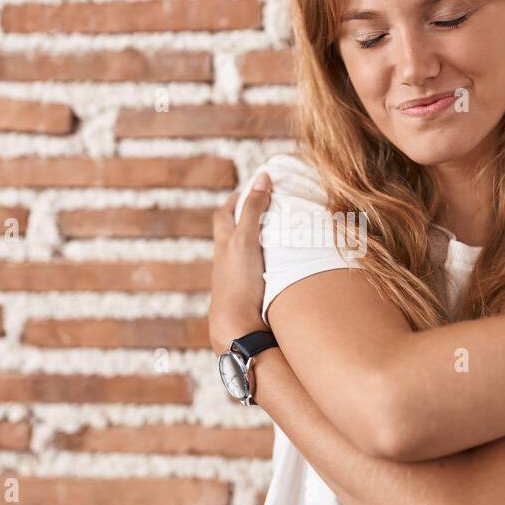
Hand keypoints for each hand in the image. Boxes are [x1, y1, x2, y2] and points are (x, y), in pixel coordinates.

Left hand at [209, 172, 271, 353]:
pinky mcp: (247, 295)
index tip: (254, 188)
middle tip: (268, 209)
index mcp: (224, 244)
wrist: (236, 326)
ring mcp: (235, 278)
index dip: (237, 199)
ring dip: (258, 243)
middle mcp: (226, 260)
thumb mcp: (246, 239)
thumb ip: (254, 209)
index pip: (224, 214)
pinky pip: (254, 272)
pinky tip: (280, 266)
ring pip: (244, 254)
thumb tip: (262, 178)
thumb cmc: (239, 281)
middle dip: (247, 219)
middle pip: (232, 233)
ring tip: (280, 235)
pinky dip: (265, 264)